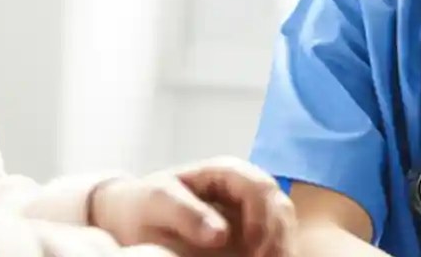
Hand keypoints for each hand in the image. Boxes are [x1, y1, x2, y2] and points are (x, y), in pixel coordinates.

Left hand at [91, 158, 294, 256]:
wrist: (137, 221)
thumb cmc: (147, 205)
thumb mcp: (157, 202)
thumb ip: (186, 213)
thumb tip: (221, 235)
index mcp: (227, 172)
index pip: (259, 187)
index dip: (262, 216)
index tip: (254, 247)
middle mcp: (247, 190)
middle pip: (279, 207)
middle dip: (277, 237)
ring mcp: (254, 214)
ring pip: (283, 227)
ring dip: (280, 248)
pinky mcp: (253, 237)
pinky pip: (276, 244)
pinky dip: (275, 254)